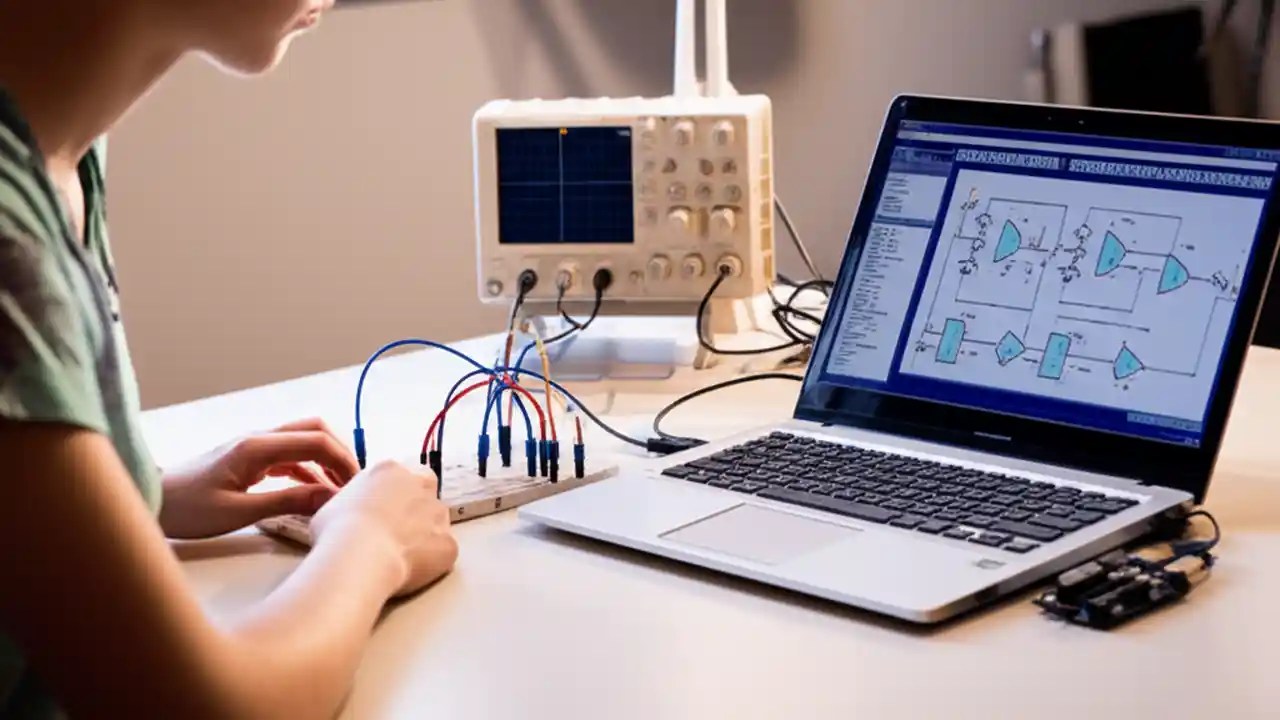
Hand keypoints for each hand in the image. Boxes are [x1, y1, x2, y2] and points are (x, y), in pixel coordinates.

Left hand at [159, 418, 359, 538]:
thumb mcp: (239, 511)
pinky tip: (315, 492)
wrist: (151, 501)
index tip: (357, 486)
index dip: (343, 460)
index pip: (316, 441)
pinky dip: (309, 470)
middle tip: (354, 483)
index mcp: (257, 446)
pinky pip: (290, 457)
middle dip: (340, 453)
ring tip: (340, 491)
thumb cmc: (187, 508)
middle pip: (314, 431)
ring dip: (326, 462)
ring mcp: (254, 447)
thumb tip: (329, 497)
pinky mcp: (250, 460)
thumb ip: (287, 501)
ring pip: (304, 442)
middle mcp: (259, 439)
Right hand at [310, 460, 457, 596]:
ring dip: (425, 534)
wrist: (358, 557)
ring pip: (438, 522)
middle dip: (416, 507)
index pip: (400, 475)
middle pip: (426, 491)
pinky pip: (443, 551)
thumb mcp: (332, 505)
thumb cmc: (337, 531)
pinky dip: (431, 562)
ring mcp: (438, 514)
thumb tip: (351, 514)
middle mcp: (420, 486)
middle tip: (396, 530)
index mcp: (389, 470)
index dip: (393, 494)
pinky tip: (409, 571)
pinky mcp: (449, 544)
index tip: (384, 511)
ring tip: (399, 555)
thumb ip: (351, 502)